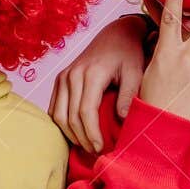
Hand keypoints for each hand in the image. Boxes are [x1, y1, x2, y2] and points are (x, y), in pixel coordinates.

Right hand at [49, 13, 149, 152]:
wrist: (115, 35)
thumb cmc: (128, 55)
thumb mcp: (135, 72)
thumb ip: (128, 95)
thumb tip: (122, 120)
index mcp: (91, 73)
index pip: (85, 111)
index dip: (91, 134)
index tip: (101, 149)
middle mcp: (72, 74)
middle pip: (70, 117)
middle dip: (82, 139)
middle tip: (96, 154)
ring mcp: (63, 76)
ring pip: (58, 115)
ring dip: (71, 135)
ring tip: (87, 147)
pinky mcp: (60, 79)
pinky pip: (54, 108)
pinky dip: (62, 125)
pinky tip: (76, 135)